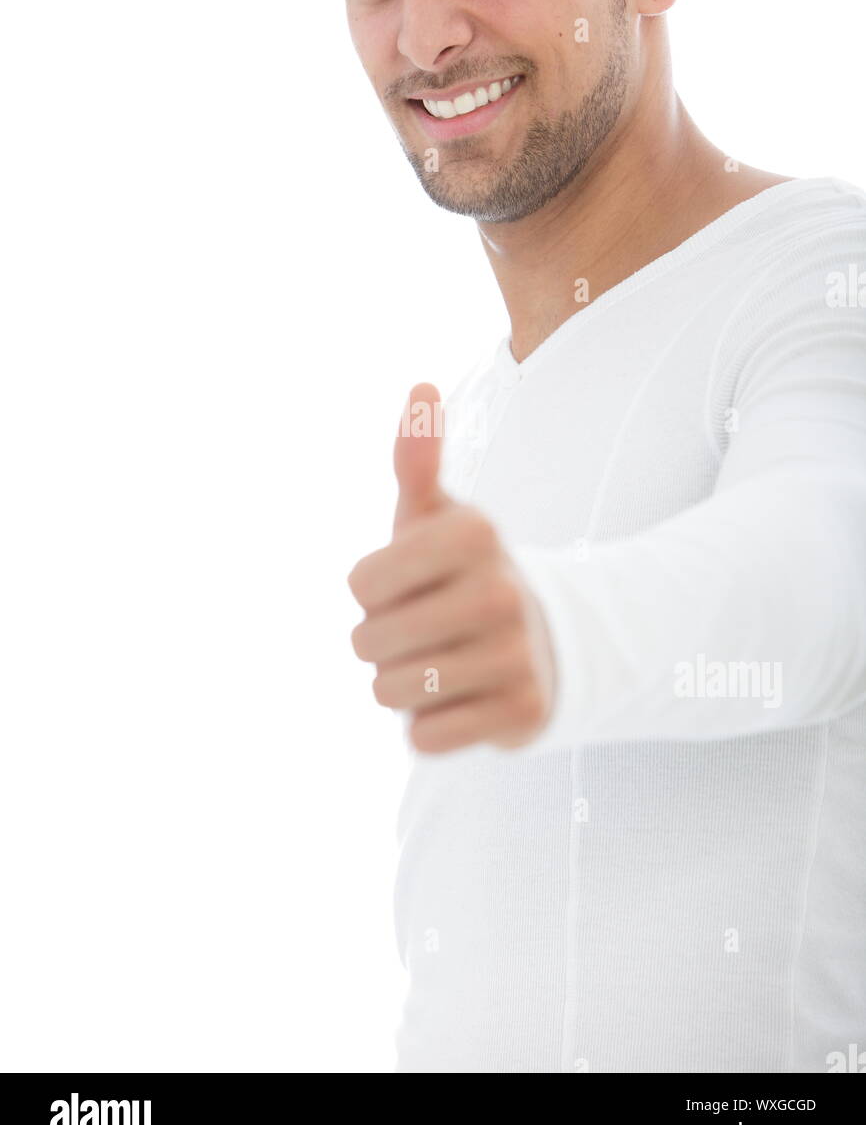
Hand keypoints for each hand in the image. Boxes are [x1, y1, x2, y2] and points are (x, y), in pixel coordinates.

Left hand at [347, 383, 555, 753]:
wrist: (544, 641)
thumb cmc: (462, 572)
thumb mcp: (438, 516)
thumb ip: (418, 458)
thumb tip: (419, 387)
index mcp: (474, 534)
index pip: (359, 585)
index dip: (369, 592)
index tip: (407, 583)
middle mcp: (501, 591)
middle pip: (369, 644)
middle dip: (379, 643)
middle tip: (420, 629)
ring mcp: (515, 655)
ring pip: (392, 693)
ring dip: (401, 687)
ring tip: (439, 662)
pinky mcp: (522, 713)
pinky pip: (424, 737)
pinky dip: (430, 726)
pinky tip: (461, 698)